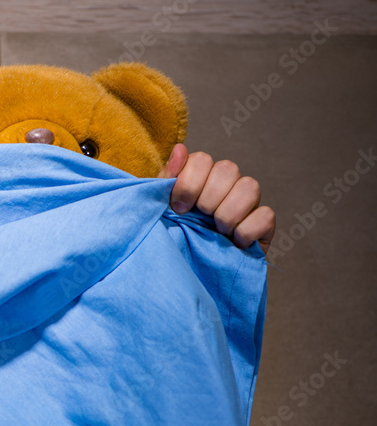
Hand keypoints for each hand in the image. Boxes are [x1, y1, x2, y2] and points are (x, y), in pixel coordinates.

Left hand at [158, 144, 275, 253]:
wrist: (183, 277)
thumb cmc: (171, 239)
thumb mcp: (159, 210)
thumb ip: (167, 180)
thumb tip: (180, 148)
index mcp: (199, 179)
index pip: (202, 159)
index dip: (189, 182)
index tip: (178, 208)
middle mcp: (225, 186)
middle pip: (228, 168)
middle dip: (208, 197)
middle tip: (199, 218)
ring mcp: (247, 205)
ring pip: (250, 186)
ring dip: (228, 212)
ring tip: (216, 230)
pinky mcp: (262, 227)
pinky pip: (266, 215)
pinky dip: (246, 230)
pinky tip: (233, 242)